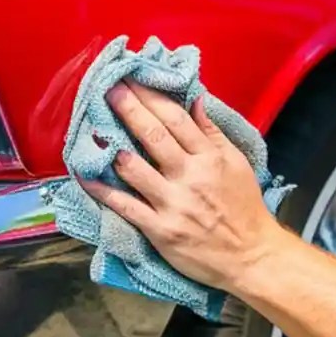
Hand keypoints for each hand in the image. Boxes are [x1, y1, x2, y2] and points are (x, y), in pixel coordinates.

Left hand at [79, 79, 287, 291]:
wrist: (251, 257)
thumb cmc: (244, 208)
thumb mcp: (237, 163)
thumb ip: (212, 132)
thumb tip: (195, 99)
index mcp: (209, 157)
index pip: (175, 118)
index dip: (151, 96)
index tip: (132, 79)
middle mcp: (190, 177)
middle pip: (153, 135)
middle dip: (128, 109)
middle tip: (108, 88)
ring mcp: (173, 204)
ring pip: (135, 168)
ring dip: (112, 146)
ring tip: (93, 125)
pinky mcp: (160, 230)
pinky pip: (125, 206)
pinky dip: (102, 190)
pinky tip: (84, 175)